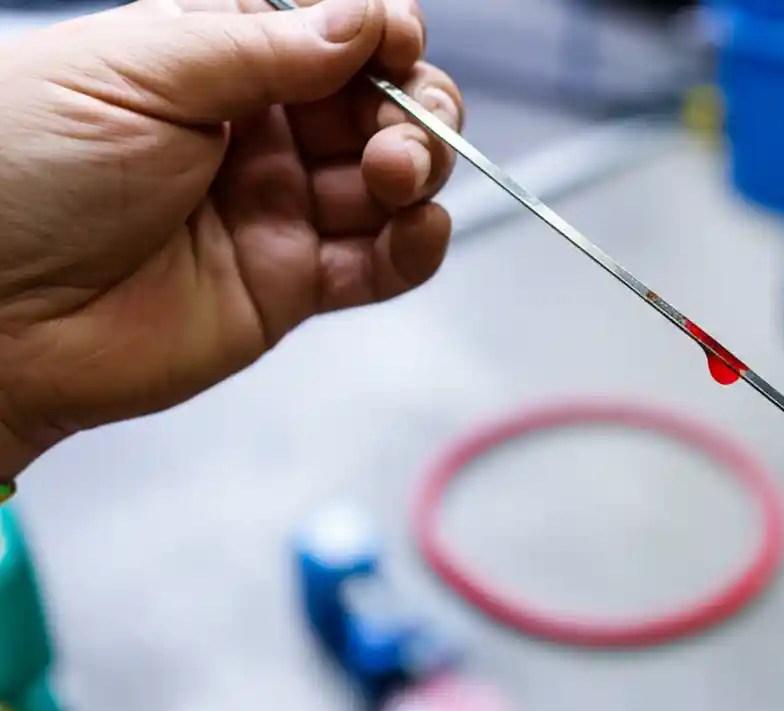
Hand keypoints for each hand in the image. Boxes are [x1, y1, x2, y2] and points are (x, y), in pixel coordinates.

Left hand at [0, 0, 461, 475]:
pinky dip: (416, 247)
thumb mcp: (138, 73)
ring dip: (417, 168)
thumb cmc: (23, 172)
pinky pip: (378, 264)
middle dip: (409, 102)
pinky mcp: (289, 285)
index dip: (374, 30)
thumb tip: (364, 19)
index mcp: (210, 60)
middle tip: (399, 121)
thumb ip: (262, 48)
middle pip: (373, 103)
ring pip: (389, 180)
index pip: (325, 32)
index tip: (397, 36)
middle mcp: (253, 130)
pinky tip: (418, 229)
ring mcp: (276, 208)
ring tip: (395, 174)